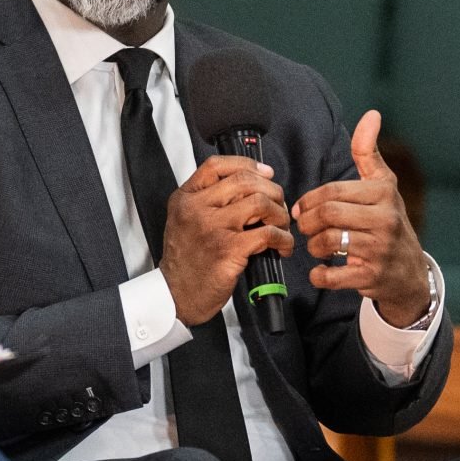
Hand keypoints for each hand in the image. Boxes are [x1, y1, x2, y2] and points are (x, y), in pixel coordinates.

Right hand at [160, 154, 291, 326]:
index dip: (247, 164)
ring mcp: (213, 228)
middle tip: (279, 205)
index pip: (217, 165)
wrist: (176, 295)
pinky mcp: (229, 249)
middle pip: (245, 181)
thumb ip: (208, 201)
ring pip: (260, 203)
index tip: (265, 172)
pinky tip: (282, 246)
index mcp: (185, 198)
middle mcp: (197, 209)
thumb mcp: (185, 221)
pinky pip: (267, 233)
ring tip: (281, 227)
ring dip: (280, 214)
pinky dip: (282, 238)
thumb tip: (250, 187)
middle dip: (272, 190)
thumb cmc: (186, 262)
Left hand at [293, 111, 430, 325]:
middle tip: (304, 227)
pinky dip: (319, 275)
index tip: (302, 209)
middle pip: (328, 215)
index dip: (309, 200)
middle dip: (308, 222)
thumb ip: (369, 152)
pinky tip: (321, 270)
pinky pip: (333, 275)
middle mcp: (385, 219)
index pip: (333, 191)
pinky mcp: (372, 277)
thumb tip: (371, 114)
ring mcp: (380, 249)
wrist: (408, 271)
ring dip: (313, 245)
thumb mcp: (383, 185)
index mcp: (384, 193)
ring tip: (315, 245)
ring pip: (329, 241)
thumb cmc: (388, 221)